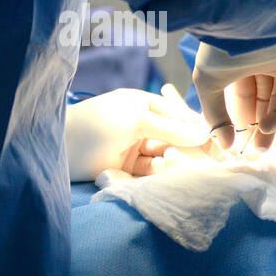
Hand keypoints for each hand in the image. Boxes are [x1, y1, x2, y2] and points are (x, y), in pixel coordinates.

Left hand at [66, 86, 211, 181]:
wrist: (62, 147)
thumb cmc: (100, 123)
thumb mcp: (139, 120)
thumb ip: (173, 129)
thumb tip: (205, 133)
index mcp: (143, 104)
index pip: (177, 115)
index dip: (194, 128)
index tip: (213, 141)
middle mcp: (140, 124)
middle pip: (173, 137)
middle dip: (187, 147)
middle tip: (206, 160)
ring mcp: (133, 146)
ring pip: (163, 155)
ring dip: (172, 159)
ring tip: (172, 162)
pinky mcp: (126, 167)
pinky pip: (150, 169)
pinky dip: (159, 171)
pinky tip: (162, 170)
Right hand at [192, 22, 275, 149]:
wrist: (245, 18)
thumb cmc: (221, 48)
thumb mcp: (209, 84)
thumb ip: (216, 116)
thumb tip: (224, 146)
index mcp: (239, 67)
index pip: (244, 101)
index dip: (244, 123)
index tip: (240, 145)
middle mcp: (262, 65)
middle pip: (266, 104)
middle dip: (262, 128)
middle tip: (259, 151)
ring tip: (265, 130)